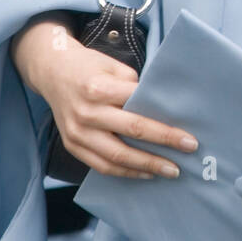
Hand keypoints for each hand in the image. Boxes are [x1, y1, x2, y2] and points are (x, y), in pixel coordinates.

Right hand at [11, 20, 196, 178]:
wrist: (52, 72)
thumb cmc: (90, 67)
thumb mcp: (114, 67)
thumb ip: (135, 88)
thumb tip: (161, 111)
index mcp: (99, 89)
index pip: (139, 110)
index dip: (165, 126)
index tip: (188, 137)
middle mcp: (87, 113)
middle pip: (131, 133)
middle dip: (163, 145)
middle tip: (188, 153)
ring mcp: (77, 132)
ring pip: (116, 157)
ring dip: (146, 166)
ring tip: (170, 171)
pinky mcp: (72, 145)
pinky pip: (101, 165)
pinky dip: (125, 172)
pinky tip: (145, 173)